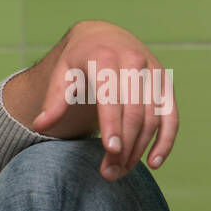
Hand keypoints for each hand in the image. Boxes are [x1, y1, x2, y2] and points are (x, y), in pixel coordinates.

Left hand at [29, 20, 178, 180]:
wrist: (104, 37)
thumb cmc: (78, 60)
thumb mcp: (61, 73)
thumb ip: (54, 100)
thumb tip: (39, 125)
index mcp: (104, 58)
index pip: (110, 96)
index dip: (112, 124)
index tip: (111, 150)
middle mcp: (133, 62)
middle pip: (134, 111)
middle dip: (124, 145)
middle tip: (109, 173)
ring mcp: (153, 72)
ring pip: (153, 116)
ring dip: (140, 148)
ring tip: (120, 171)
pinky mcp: (165, 83)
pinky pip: (171, 115)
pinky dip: (166, 139)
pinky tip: (154, 162)